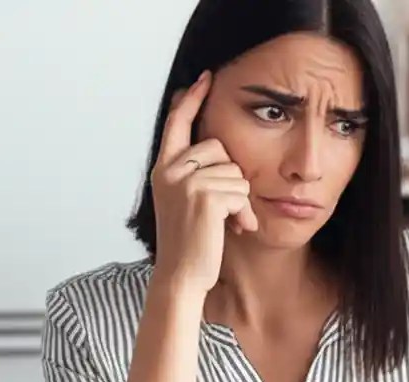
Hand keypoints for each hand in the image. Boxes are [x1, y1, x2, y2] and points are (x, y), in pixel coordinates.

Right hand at [150, 70, 258, 296]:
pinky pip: (241, 192)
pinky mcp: (205, 197)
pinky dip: (244, 213)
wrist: (182, 276)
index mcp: (164, 169)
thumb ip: (198, 175)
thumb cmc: (190, 244)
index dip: (192, 99)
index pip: (177, 122)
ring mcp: (186, 182)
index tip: (205, 79)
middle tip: (228, 209)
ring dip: (240, 201)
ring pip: (235, 172)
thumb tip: (224, 155)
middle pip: (219, 148)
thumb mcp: (187, 202)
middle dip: (232, 178)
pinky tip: (235, 229)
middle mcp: (170, 171)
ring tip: (228, 224)